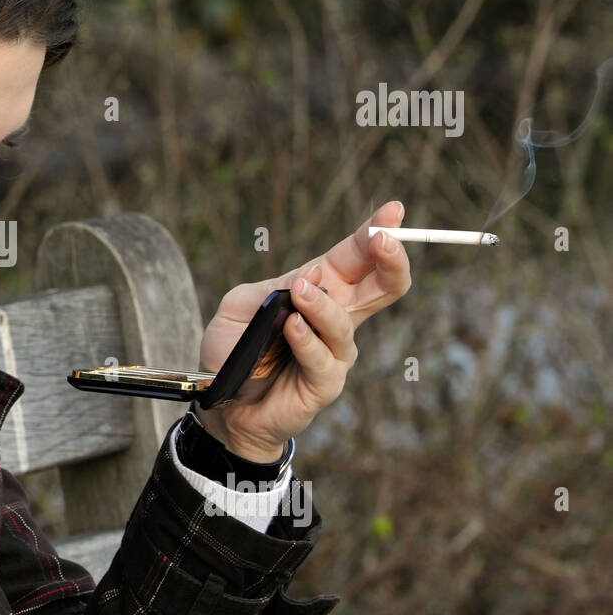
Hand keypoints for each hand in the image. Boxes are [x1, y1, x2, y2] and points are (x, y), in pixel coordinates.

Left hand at [193, 200, 412, 460]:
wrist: (221, 402)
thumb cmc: (234, 350)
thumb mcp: (238, 306)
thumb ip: (269, 289)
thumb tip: (306, 281)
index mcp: (321, 289)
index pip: (356, 257)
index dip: (376, 233)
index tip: (393, 212)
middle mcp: (336, 318)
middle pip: (382, 286)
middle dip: (390, 260)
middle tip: (385, 240)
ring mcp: (334, 352)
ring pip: (344, 322)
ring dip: (322, 303)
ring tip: (300, 290)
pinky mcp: (325, 383)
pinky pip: (323, 359)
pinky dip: (306, 340)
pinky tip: (291, 327)